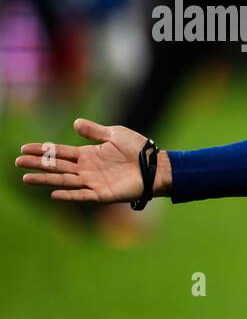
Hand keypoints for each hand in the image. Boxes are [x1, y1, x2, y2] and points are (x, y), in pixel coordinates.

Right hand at [14, 119, 169, 202]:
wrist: (156, 165)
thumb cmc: (138, 149)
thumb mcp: (114, 134)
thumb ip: (94, 131)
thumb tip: (75, 122)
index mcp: (88, 154)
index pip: (60, 152)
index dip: (43, 150)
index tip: (24, 148)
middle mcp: (87, 169)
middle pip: (57, 167)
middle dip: (37, 164)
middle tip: (17, 162)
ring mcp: (94, 182)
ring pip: (64, 181)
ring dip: (46, 179)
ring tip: (26, 178)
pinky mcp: (103, 194)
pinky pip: (82, 195)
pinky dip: (69, 195)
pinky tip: (54, 193)